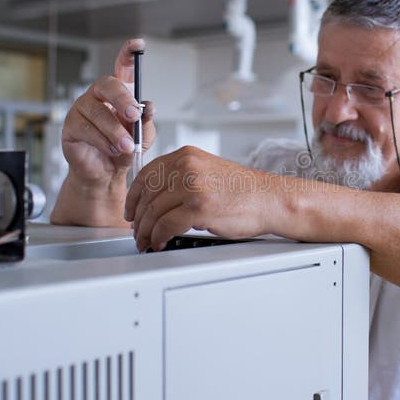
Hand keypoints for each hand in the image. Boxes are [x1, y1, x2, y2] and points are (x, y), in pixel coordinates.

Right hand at [61, 38, 155, 186]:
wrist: (106, 174)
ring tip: (126, 147)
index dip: (129, 54)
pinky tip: (112, 150)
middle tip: (133, 115)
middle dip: (122, 99)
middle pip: (107, 85)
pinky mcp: (70, 126)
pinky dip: (103, 141)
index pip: (122, 68)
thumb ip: (146, 122)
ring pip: (98, 113)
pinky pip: (86, 129)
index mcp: (118, 93)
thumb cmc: (123, 150)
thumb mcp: (143, 137)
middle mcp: (98, 96)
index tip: (138, 45)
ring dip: (115, 132)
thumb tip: (148, 107)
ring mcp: (82, 108)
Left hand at [124, 146, 280, 250]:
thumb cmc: (243, 191)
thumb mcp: (207, 172)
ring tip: (147, 242)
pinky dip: (159, 237)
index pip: (147, 175)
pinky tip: (161, 242)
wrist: (269, 199)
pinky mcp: (199, 207)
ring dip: (146, 232)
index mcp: (186, 156)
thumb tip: (155, 199)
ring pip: (154, 212)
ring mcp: (192, 186)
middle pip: (147, 195)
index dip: (134, 197)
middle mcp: (187, 167)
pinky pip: (166, 225)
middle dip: (139, 219)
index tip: (131, 211)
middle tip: (138, 233)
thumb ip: (181, 178)